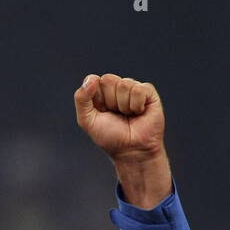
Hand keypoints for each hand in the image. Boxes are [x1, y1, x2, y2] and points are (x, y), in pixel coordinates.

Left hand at [73, 73, 171, 208]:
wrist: (131, 151)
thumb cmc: (110, 137)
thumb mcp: (87, 120)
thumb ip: (81, 99)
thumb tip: (91, 78)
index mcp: (100, 92)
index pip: (93, 80)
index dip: (96, 98)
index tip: (101, 111)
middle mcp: (116, 88)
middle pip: (108, 79)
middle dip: (110, 101)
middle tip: (116, 114)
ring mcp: (132, 89)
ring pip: (124, 84)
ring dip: (123, 106)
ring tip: (128, 116)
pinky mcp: (148, 92)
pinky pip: (139, 89)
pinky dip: (136, 105)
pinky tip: (139, 113)